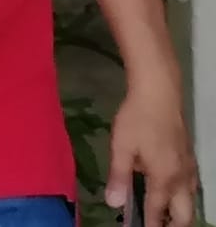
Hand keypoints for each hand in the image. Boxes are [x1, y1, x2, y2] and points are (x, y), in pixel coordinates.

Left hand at [106, 79, 197, 226]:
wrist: (160, 93)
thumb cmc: (137, 118)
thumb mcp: (121, 146)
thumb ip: (118, 176)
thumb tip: (113, 203)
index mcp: (164, 178)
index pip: (158, 211)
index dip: (151, 225)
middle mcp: (182, 178)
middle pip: (185, 214)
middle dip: (173, 225)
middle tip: (156, 226)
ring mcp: (189, 168)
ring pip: (191, 201)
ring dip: (180, 213)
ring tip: (164, 216)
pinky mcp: (190, 157)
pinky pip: (191, 187)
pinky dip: (183, 197)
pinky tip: (171, 191)